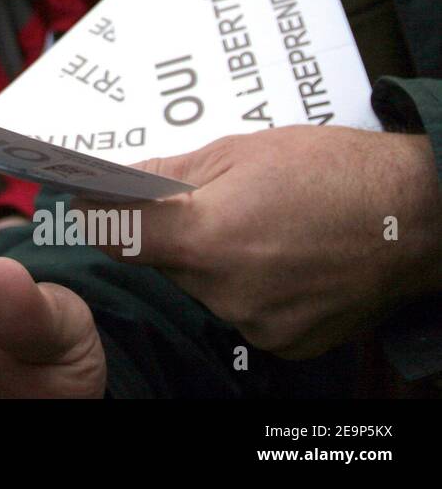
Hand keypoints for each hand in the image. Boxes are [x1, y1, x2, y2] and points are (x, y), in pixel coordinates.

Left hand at [85, 126, 441, 358]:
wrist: (419, 217)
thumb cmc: (333, 172)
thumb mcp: (238, 151)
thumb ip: (166, 173)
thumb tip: (110, 183)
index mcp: (206, 237)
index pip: (117, 235)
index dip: (97, 213)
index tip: (88, 200)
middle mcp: (227, 291)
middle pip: (162, 262)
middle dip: (173, 233)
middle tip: (211, 202)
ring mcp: (258, 324)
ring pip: (202, 287)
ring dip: (213, 260)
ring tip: (262, 226)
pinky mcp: (285, 344)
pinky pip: (242, 311)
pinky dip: (250, 286)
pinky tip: (283, 257)